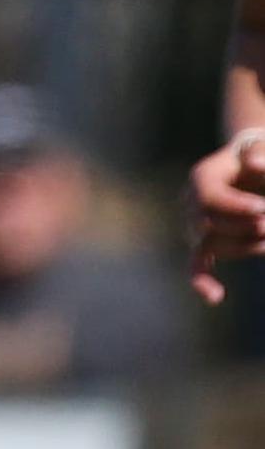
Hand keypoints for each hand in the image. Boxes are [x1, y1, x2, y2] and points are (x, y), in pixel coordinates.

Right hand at [188, 129, 264, 302]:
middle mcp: (190, 202)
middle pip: (207, 224)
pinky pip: (198, 265)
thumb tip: (255, 164)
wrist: (252, 171)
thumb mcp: (261, 151)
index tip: (263, 208)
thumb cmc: (259, 160)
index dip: (234, 206)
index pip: (208, 197)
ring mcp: (195, 226)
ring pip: (212, 245)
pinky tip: (215, 297)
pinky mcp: (204, 244)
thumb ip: (259, 154)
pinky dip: (204, 280)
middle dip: (243, 227)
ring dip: (245, 246)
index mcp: (202, 177)